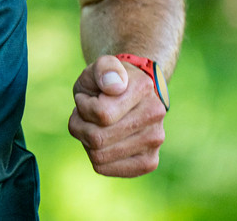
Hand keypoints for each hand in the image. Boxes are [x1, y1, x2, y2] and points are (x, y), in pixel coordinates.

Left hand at [66, 54, 166, 176]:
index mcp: (143, 87)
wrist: (129, 94)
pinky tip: (103, 142)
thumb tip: (114, 85)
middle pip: (97, 138)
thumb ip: (104, 68)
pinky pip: (105, 169)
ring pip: (98, 156)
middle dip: (81, 125)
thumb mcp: (99, 66)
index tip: (87, 97)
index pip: (101, 114)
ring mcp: (155, 141)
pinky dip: (94, 156)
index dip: (83, 106)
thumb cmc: (107, 81)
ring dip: (85, 141)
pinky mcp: (149, 162)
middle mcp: (155, 114)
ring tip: (94, 125)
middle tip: (86, 113)